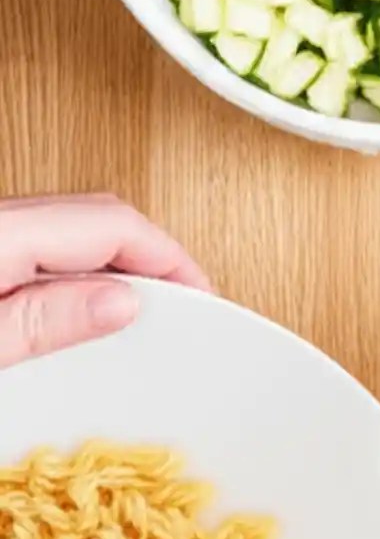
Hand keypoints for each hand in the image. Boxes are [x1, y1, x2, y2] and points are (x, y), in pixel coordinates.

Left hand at [0, 194, 210, 367]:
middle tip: (181, 303)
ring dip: (113, 262)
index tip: (200, 296)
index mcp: (5, 231)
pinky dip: (75, 266)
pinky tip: (78, 304)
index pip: (116, 226)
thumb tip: (120, 304)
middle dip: (152, 257)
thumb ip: (45, 322)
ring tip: (136, 309)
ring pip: (72, 225)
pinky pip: (41, 239)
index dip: (172, 260)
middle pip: (100, 217)